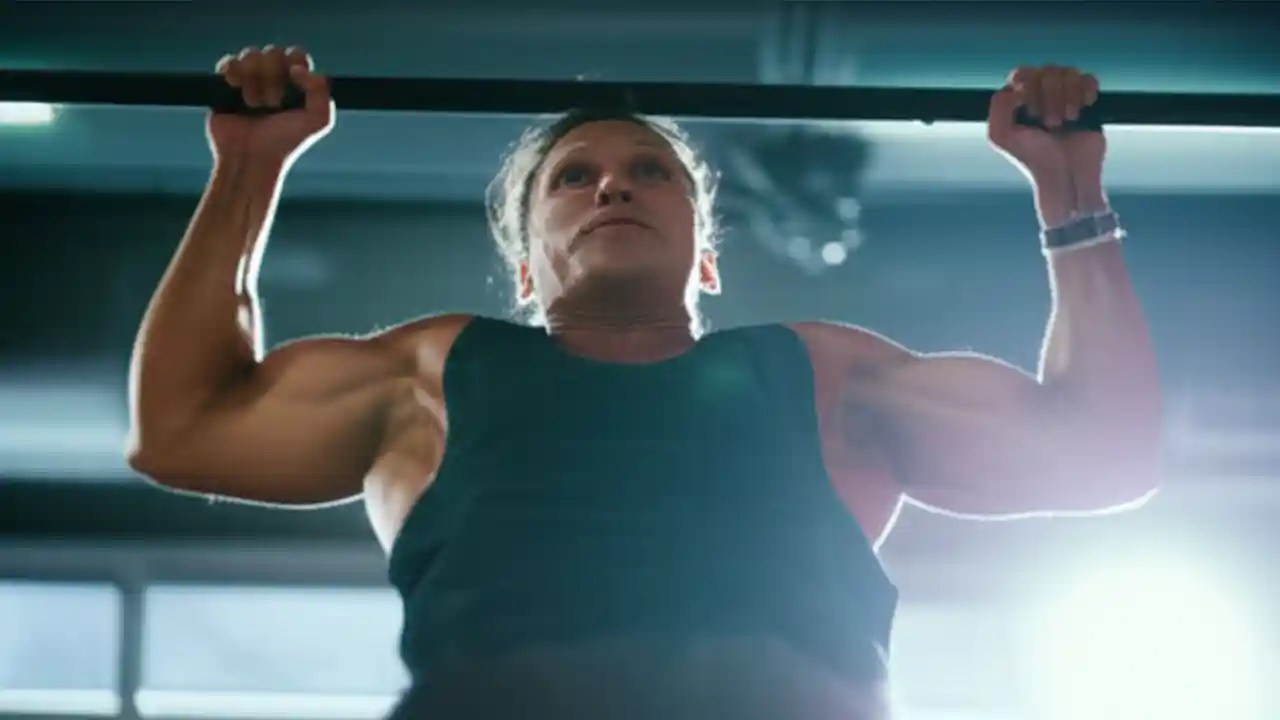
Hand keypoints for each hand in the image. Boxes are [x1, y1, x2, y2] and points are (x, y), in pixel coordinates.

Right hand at [206, 45, 333, 165]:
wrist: (251, 157)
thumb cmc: (285, 142)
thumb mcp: (318, 121)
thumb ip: (321, 91)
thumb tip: (298, 68)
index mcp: (297, 84)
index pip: (297, 55)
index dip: (294, 62)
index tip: (293, 78)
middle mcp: (275, 79)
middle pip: (273, 52)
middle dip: (273, 76)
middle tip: (274, 103)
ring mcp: (250, 80)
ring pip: (251, 54)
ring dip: (254, 79)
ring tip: (254, 105)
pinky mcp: (227, 84)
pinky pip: (229, 61)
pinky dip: (232, 70)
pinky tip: (234, 86)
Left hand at [987, 65, 1105, 194]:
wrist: (1066, 174)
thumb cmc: (1032, 157)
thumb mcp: (1001, 135)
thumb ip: (998, 105)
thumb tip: (1017, 87)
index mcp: (1018, 100)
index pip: (1023, 74)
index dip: (1030, 89)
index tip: (1033, 115)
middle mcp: (1040, 94)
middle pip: (1047, 70)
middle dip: (1051, 97)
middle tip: (1051, 124)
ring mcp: (1064, 95)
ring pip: (1068, 71)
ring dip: (1068, 97)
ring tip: (1066, 122)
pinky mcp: (1085, 100)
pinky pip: (1088, 78)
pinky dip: (1086, 91)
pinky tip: (1084, 108)